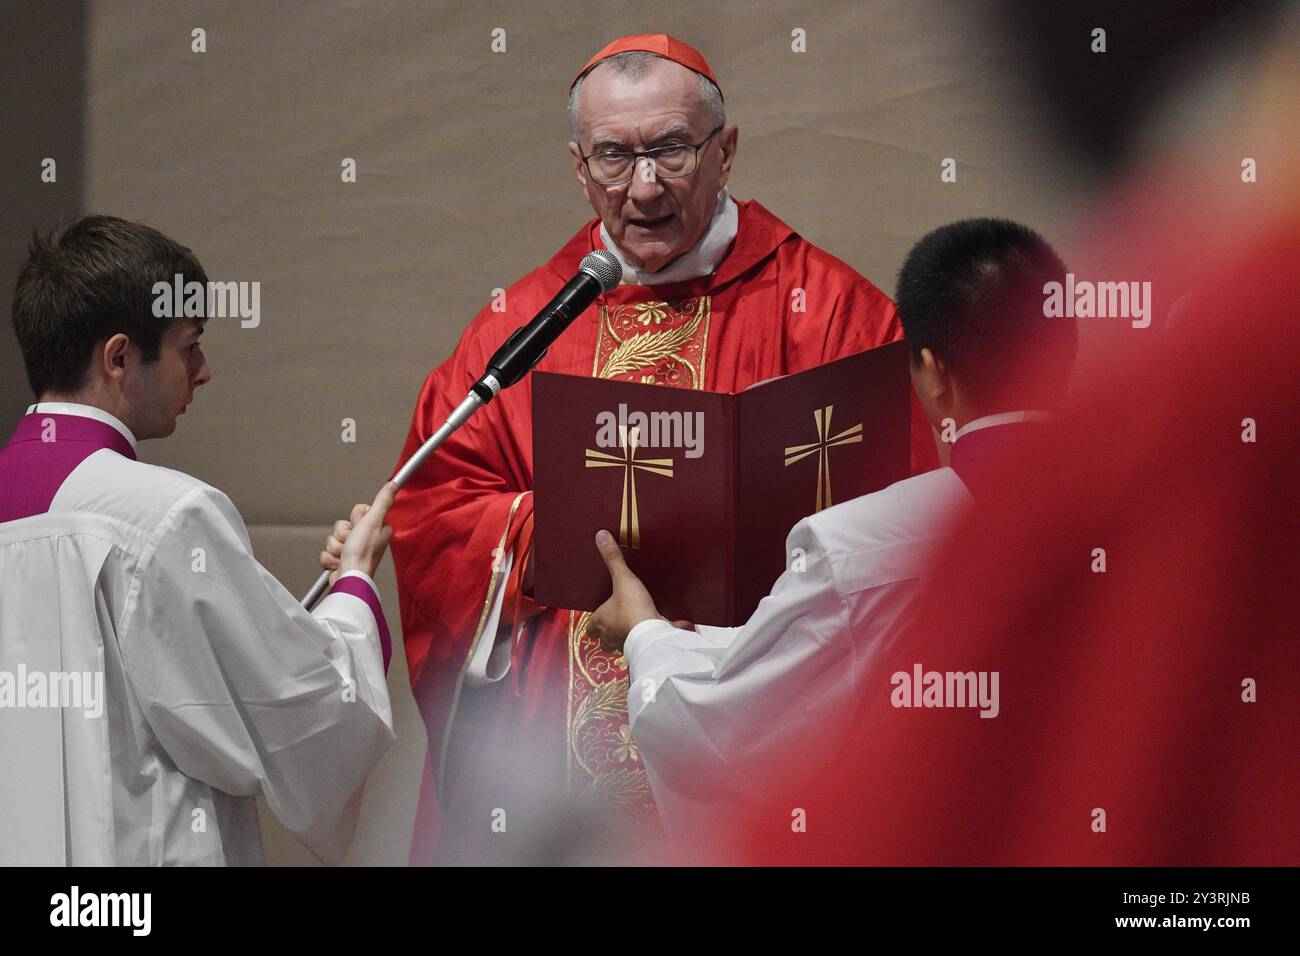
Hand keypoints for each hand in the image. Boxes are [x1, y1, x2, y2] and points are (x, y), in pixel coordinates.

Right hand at [320, 481, 397, 584]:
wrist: (350, 579)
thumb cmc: (362, 553)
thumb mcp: (373, 521)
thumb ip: (382, 502)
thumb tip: (394, 484)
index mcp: (378, 528)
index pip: (358, 512)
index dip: (356, 518)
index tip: (360, 527)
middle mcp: (367, 539)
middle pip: (343, 524)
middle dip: (343, 534)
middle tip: (351, 542)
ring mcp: (354, 550)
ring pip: (334, 537)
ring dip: (336, 546)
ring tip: (346, 555)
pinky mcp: (342, 561)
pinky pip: (327, 552)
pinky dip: (330, 558)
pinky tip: (339, 563)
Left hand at [588, 529, 662, 654]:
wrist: (652, 635)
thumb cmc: (631, 609)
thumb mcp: (623, 579)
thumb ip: (613, 559)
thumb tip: (600, 536)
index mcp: (601, 622)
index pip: (591, 627)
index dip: (595, 622)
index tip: (600, 614)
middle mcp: (612, 636)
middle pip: (605, 640)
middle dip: (611, 632)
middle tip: (619, 619)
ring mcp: (629, 643)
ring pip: (626, 643)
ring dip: (634, 633)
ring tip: (643, 620)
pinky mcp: (649, 645)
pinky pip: (656, 638)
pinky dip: (666, 630)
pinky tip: (679, 623)